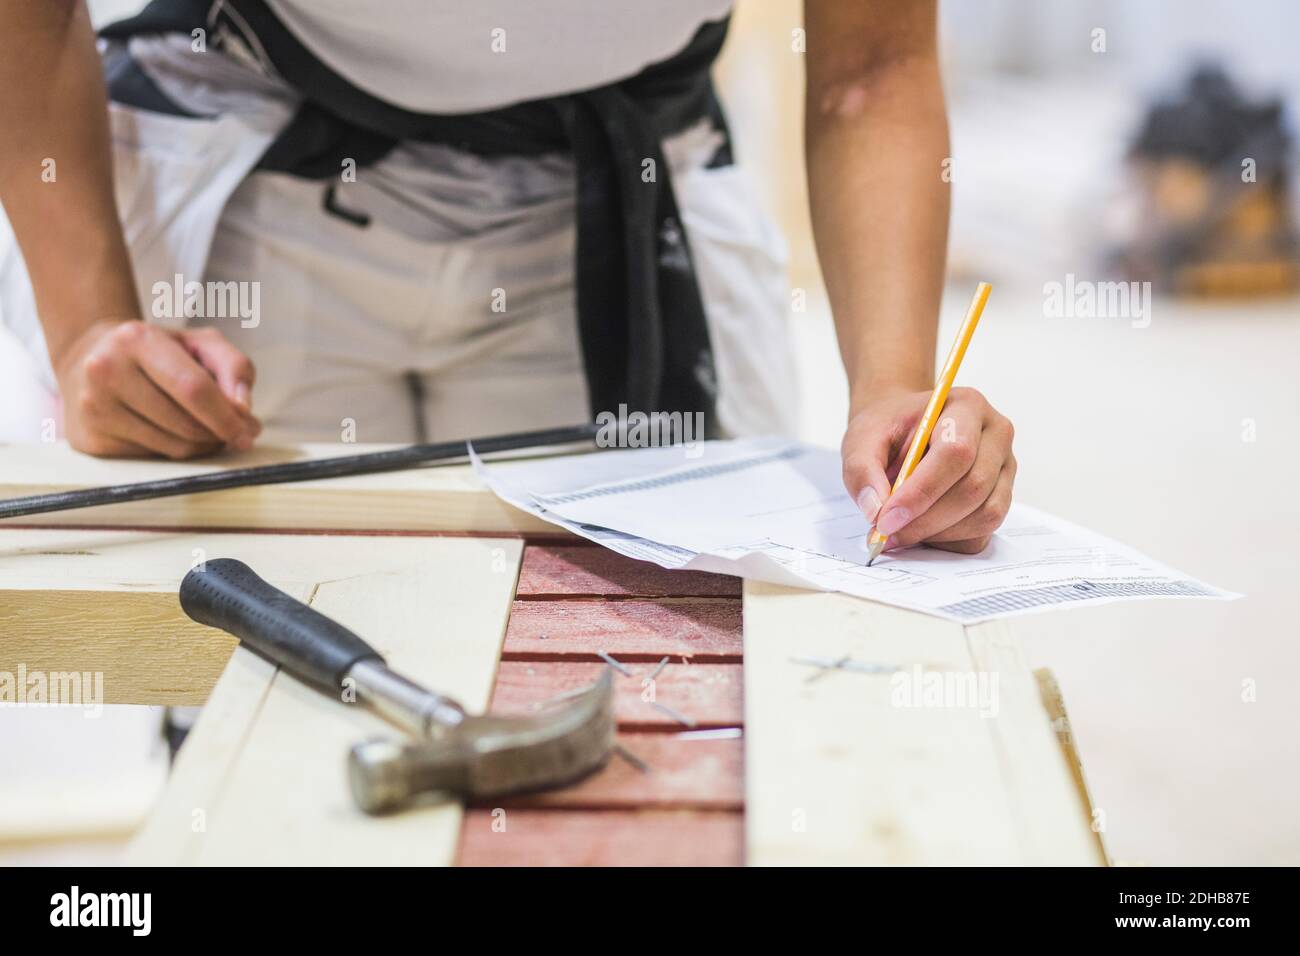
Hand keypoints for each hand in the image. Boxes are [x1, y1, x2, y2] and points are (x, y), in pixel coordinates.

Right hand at [53, 319, 260, 458]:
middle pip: (186, 424)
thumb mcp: (199, 343)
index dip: (227, 416)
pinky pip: (154, 459)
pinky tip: (173, 433)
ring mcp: (94, 408)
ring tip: (205, 429)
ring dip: (202, 446)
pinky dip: (175, 451)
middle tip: (234, 432)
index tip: (248, 431)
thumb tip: (243, 410)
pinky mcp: (91, 440)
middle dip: (219, 434)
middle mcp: (107, 371)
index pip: (194, 388)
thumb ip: (234, 366)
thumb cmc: (157, 352)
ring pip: (174, 447)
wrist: (91, 359)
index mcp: (136, 339)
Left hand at [842, 386, 1015, 554]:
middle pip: (973, 487)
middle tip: (887, 533)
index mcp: (966, 407)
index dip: (921, 492)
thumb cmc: (888, 430)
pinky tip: (921, 530)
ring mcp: (1005, 468)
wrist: (903, 432)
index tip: (885, 519)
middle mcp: (996, 435)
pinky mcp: (1001, 496)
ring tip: (901, 531)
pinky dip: (949, 541)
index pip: (955, 453)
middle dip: (925, 519)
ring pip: (984, 515)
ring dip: (937, 533)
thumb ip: (862, 471)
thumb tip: (876, 511)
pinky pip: (983, 532)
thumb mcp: (861, 440)